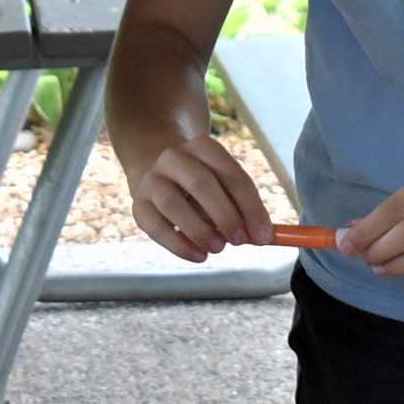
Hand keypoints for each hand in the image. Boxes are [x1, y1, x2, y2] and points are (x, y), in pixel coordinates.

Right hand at [128, 129, 272, 259]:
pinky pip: (156, 227)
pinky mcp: (138, 206)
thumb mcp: (223, 186)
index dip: (251, 206)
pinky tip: (199, 256)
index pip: (231, 175)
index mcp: (203, 147)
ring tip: (219, 248)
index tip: (265, 234)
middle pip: (201, 183)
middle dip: (225, 215)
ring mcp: (152, 180)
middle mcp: (173, 158)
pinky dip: (179, 245)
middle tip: (241, 241)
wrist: (156, 172)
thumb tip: (260, 236)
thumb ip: (241, 209)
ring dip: (200, 230)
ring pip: (172, 204)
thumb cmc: (201, 185)